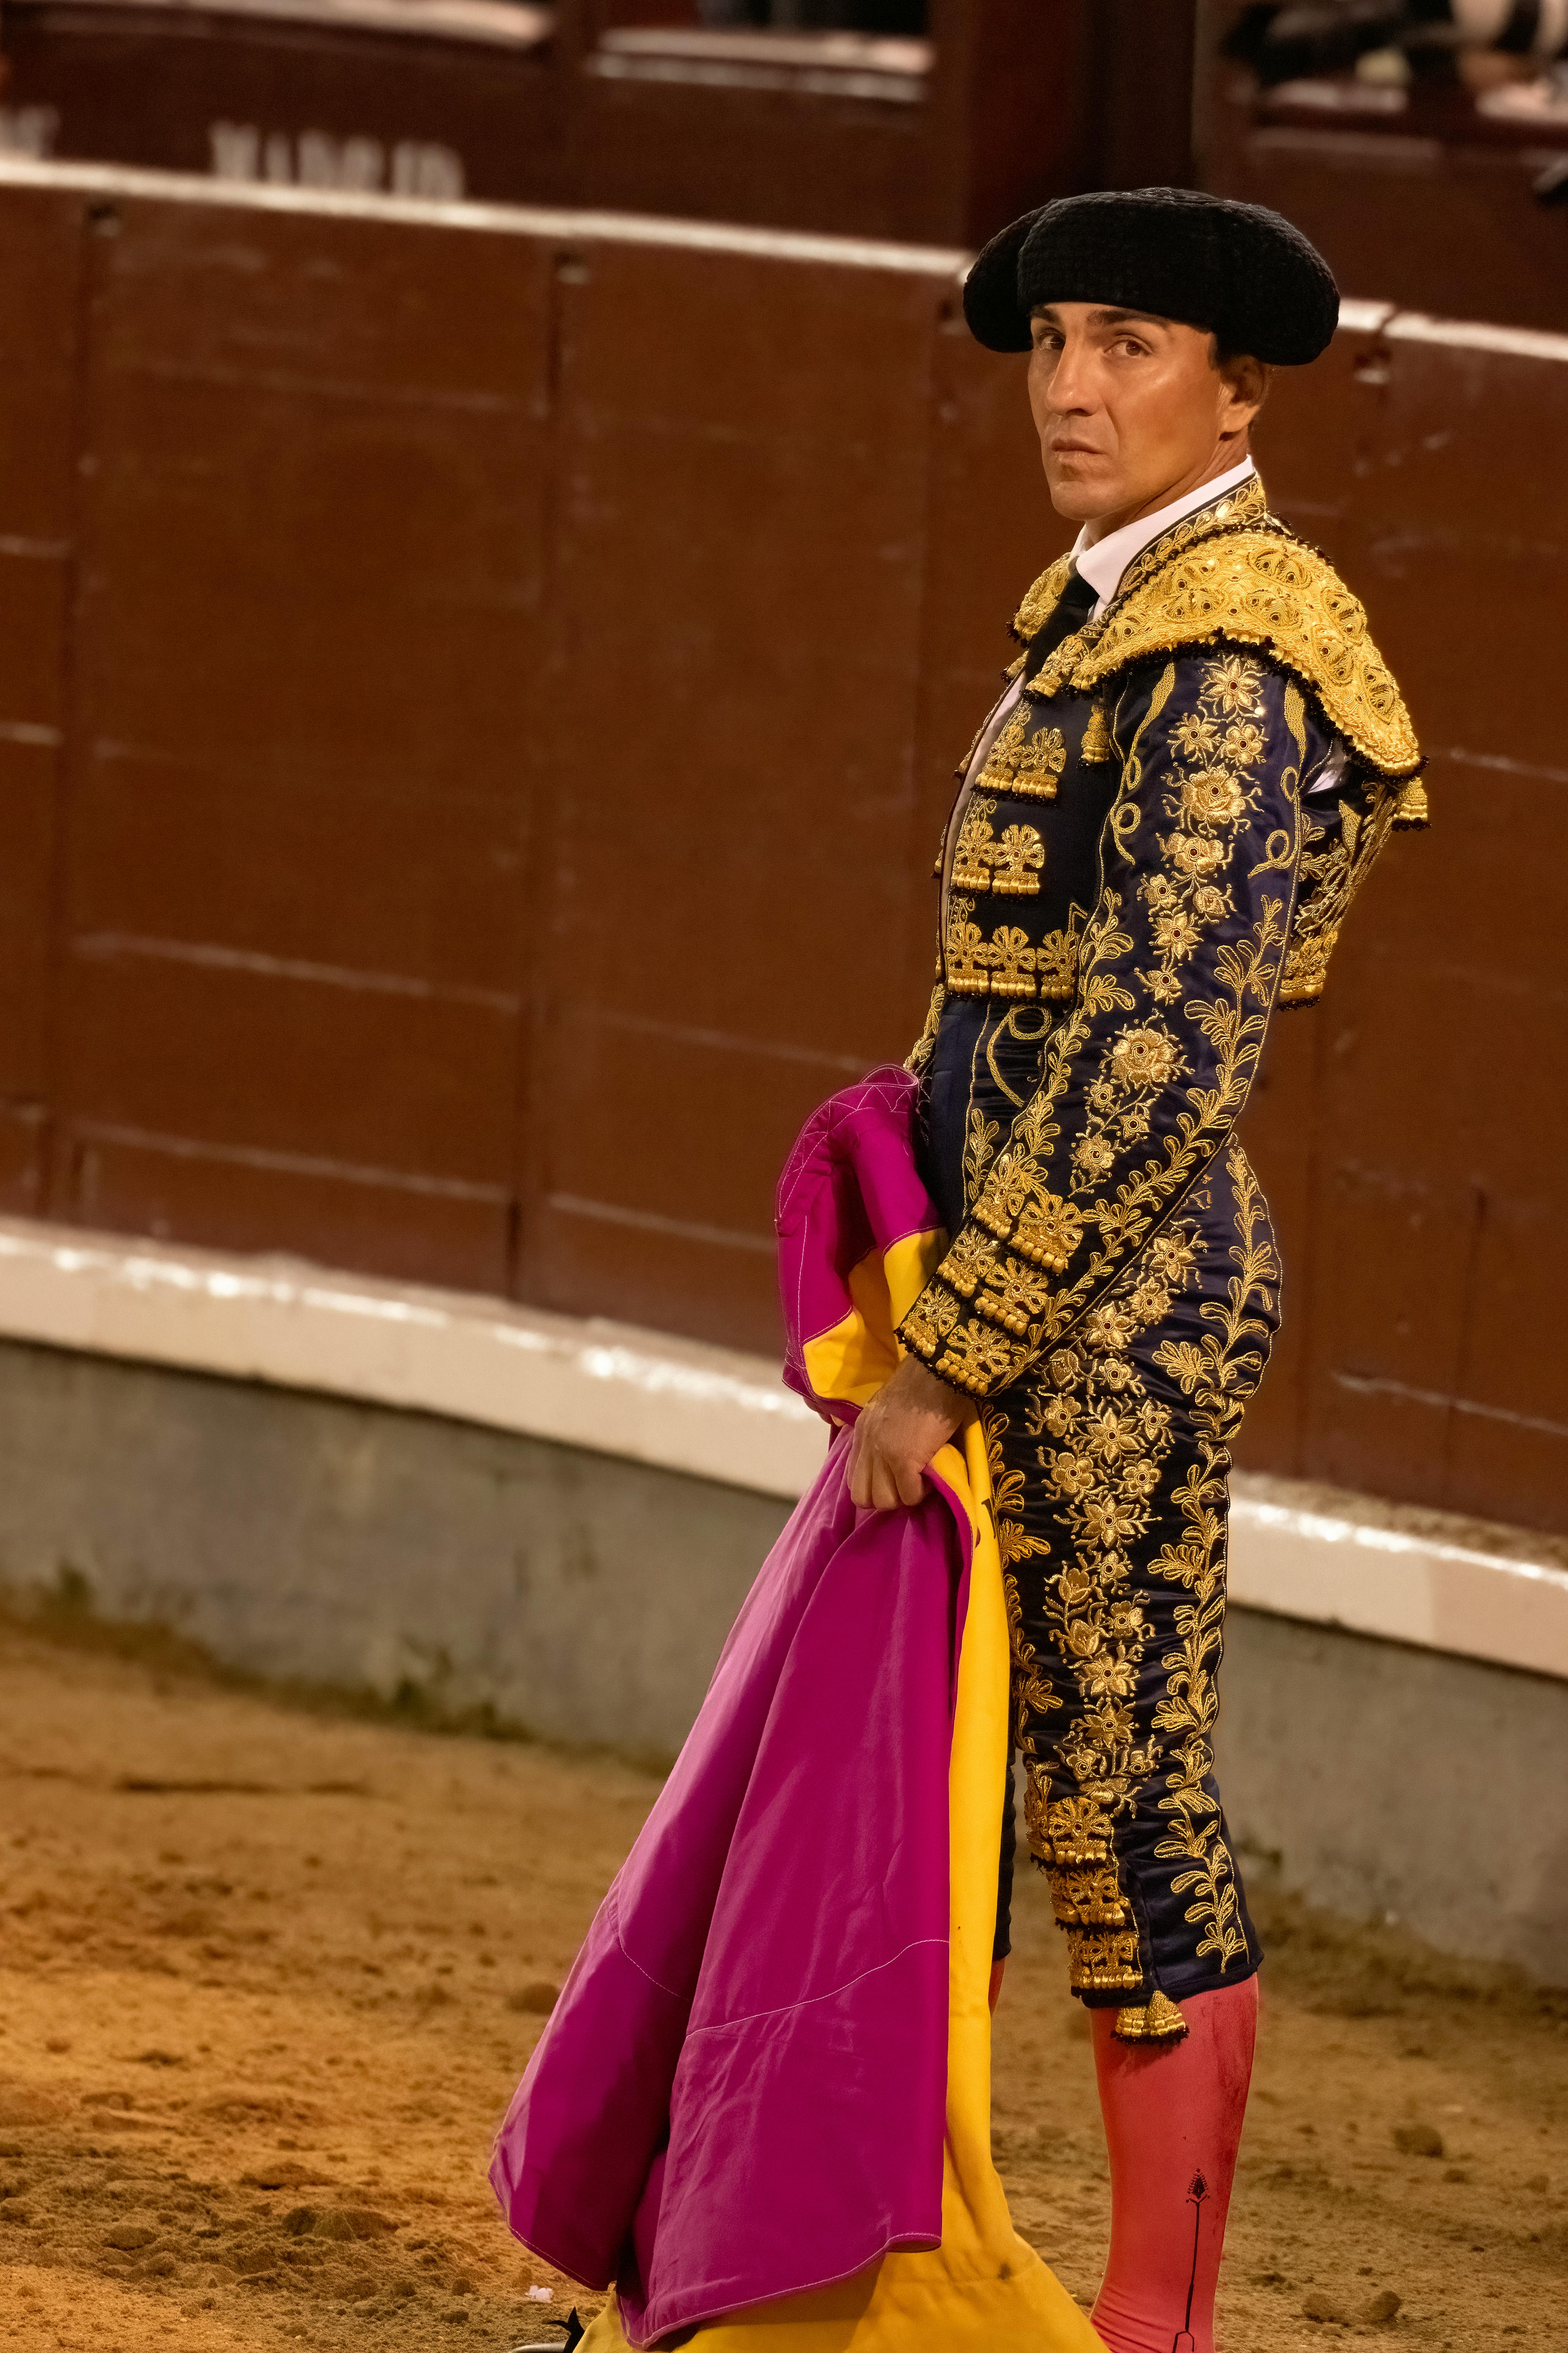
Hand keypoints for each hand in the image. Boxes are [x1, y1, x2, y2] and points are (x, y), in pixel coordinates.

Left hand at [847, 1354, 965, 1510]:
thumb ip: (883, 1432)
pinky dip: (921, 1493)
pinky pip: (909, 1495)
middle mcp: (867, 1444)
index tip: (894, 1482)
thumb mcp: (889, 1409)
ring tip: (920, 1482)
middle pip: (863, 1497)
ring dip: (904, 1497)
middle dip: (886, 1499)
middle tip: (907, 1487)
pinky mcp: (904, 1459)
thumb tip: (893, 1455)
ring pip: (885, 1501)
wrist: (937, 1369)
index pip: (854, 1478)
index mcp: (862, 1432)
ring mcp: (884, 1453)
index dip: (874, 1487)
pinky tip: (931, 1479)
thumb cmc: (922, 1384)